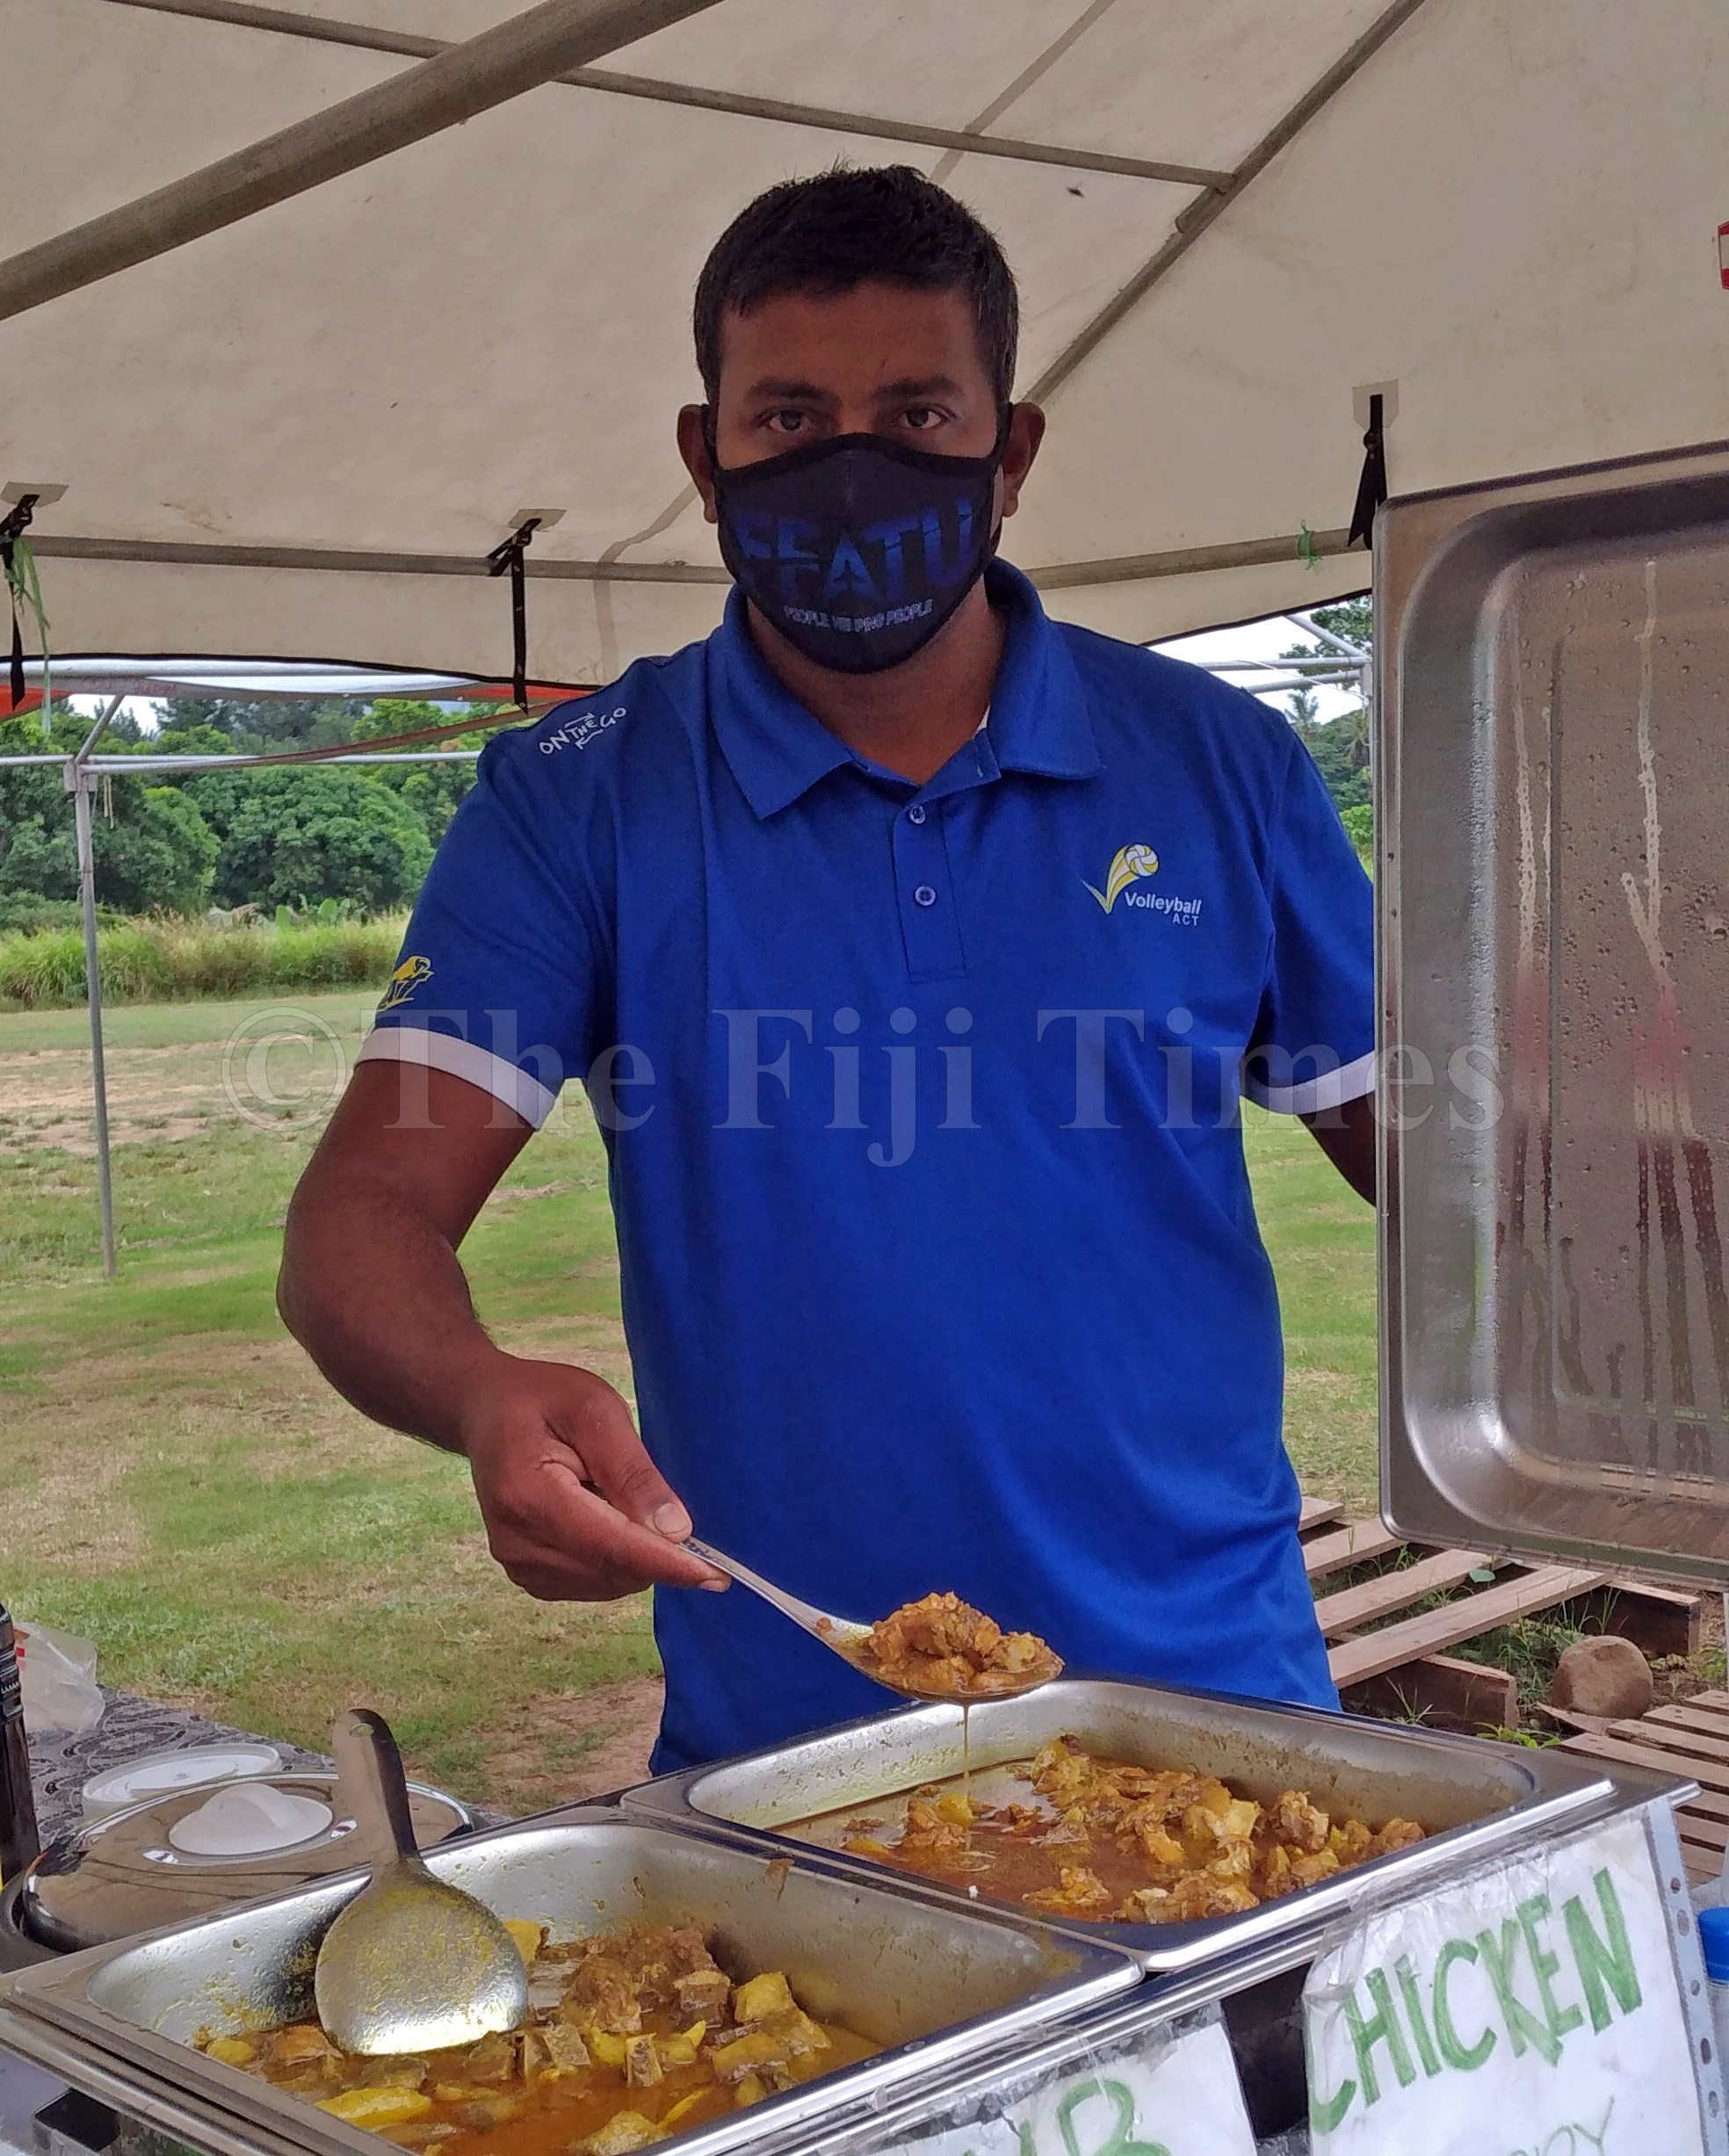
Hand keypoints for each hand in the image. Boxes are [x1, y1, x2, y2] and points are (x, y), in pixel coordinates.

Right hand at [459, 1354, 723, 1599]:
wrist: (486, 1411)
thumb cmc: (544, 1398)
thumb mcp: (594, 1409)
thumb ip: (631, 1469)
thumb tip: (675, 1530)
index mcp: (528, 1495)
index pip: (609, 1545)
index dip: (665, 1562)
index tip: (715, 1575)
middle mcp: (515, 1541)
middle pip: (610, 1569)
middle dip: (656, 1553)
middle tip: (668, 1504)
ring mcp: (517, 1564)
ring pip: (606, 1582)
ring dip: (634, 1554)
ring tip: (615, 1494)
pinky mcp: (527, 1575)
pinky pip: (592, 1583)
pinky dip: (616, 1561)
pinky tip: (606, 1517)